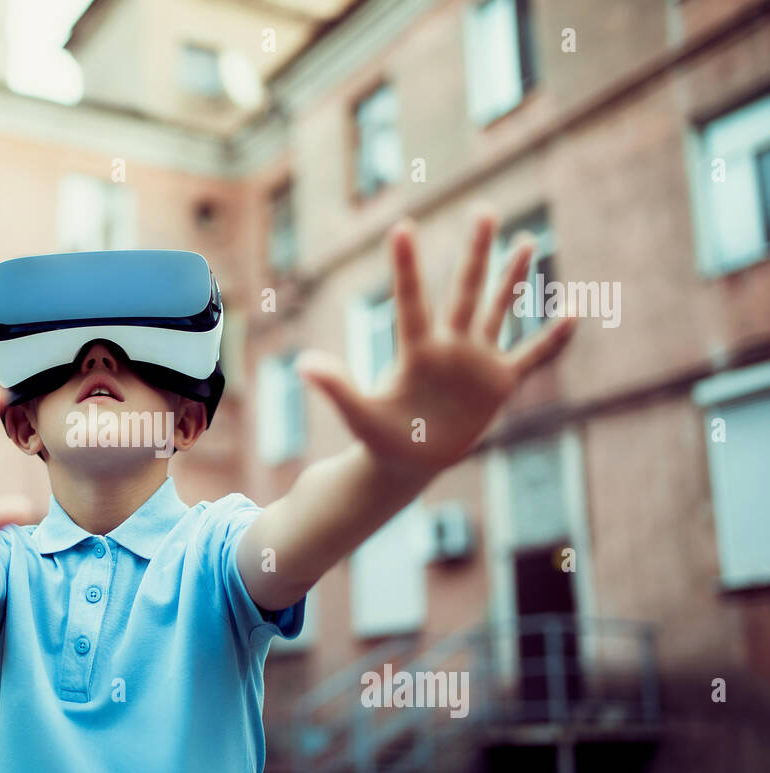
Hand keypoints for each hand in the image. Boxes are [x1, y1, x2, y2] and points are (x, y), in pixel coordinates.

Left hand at [296, 210, 576, 475]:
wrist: (407, 460)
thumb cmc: (380, 436)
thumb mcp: (360, 415)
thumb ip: (337, 388)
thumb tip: (303, 364)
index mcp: (417, 351)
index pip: (412, 302)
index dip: (407, 268)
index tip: (401, 227)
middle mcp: (449, 346)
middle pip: (466, 291)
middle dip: (476, 253)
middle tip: (483, 209)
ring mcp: (475, 361)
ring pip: (498, 310)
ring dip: (512, 278)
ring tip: (525, 241)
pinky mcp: (497, 383)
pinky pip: (532, 356)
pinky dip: (552, 339)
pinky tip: (573, 312)